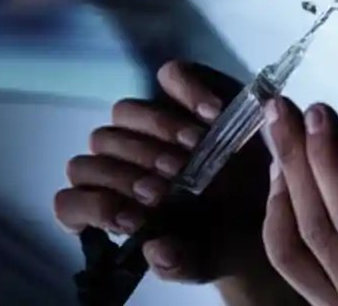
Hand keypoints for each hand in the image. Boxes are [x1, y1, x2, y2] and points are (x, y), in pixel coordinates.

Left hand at [53, 61, 271, 283]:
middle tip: (169, 187)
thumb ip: (178, 261)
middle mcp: (120, 160)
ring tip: (194, 151)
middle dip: (130, 172)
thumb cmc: (222, 238)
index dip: (95, 207)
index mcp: (111, 205)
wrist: (267, 209)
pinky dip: (189, 92)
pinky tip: (213, 115)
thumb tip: (156, 249)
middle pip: (96, 152)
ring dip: (156, 132)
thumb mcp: (202, 261)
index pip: (71, 202)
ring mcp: (148, 124)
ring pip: (122, 113)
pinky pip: (170, 77)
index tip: (135, 219)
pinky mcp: (182, 92)